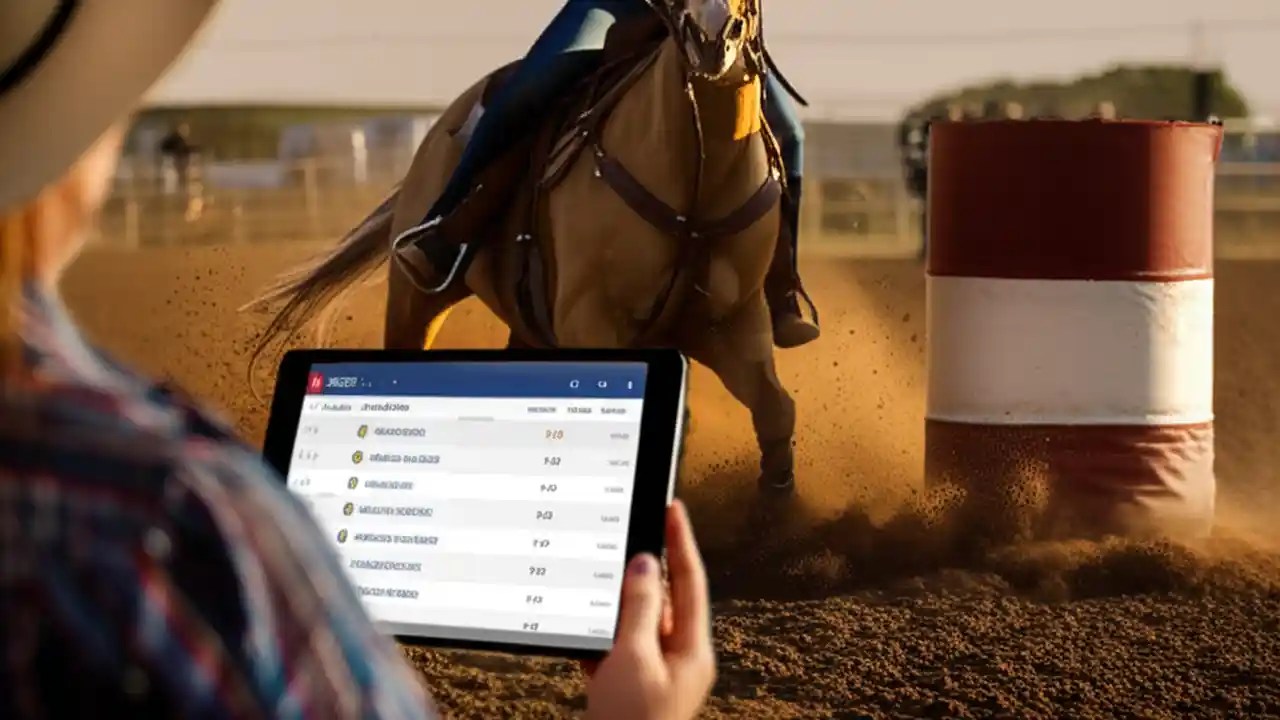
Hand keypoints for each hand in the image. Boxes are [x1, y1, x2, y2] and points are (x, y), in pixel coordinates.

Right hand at [584, 500, 715, 719]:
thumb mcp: (634, 659)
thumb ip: (639, 609)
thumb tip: (645, 564)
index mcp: (691, 649)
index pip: (689, 580)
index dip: (680, 540)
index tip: (673, 505)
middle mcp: (677, 659)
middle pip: (660, 600)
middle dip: (639, 572)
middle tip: (622, 534)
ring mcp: (653, 675)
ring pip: (632, 624)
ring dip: (611, 607)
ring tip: (592, 585)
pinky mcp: (628, 689)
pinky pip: (612, 651)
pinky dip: (596, 640)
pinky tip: (579, 633)